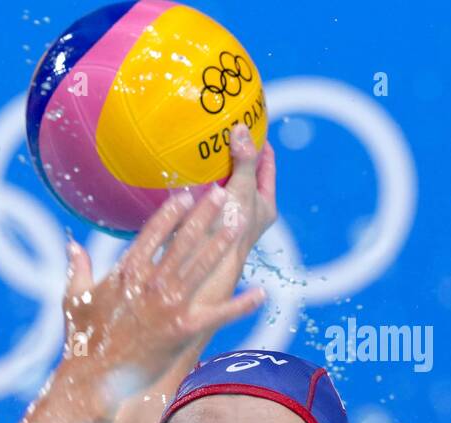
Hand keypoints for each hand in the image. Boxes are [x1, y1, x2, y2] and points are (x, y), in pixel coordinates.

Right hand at [58, 181, 264, 404]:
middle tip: (222, 194)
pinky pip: (219, 313)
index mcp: (126, 272)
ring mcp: (169, 305)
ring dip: (223, 242)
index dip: (174, 212)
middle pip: (184, 240)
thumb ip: (79, 268)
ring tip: (240, 221)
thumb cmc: (82, 341)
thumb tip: (72, 245)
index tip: (187, 195)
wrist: (93, 379)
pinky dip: (241, 304)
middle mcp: (150, 283)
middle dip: (204, 215)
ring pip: (203, 265)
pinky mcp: (183, 329)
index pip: (154, 232)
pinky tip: (261, 293)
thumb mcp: (75, 299)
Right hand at [197, 120, 276, 301]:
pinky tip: (182, 178)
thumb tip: (241, 130)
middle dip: (237, 158)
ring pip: (222, 190)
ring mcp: (224, 222)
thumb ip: (244, 161)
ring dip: (214, 174)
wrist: (204, 267)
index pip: (267, 168)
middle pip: (245, 178)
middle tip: (227, 136)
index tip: (254, 127)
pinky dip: (195, 188)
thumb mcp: (242, 190)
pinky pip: (200, 200)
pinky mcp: (203, 226)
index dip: (263, 146)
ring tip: (204, 153)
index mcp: (263, 208)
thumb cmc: (230, 232)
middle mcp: (247, 216)